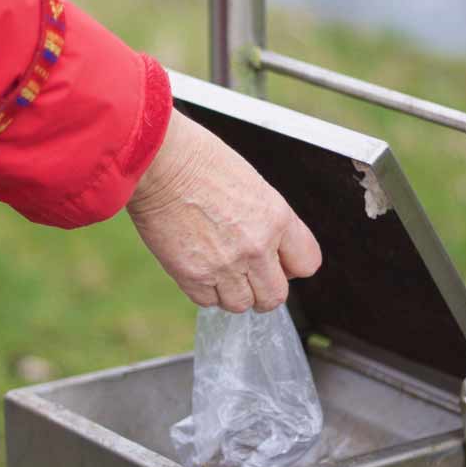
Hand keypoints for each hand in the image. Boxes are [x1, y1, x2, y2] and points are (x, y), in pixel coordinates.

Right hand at [127, 109, 321, 312]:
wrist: (159, 163)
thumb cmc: (199, 162)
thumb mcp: (250, 185)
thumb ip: (265, 220)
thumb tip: (267, 248)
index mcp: (277, 218)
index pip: (307, 264)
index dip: (290, 266)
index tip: (276, 262)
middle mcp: (256, 247)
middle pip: (275, 296)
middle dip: (261, 289)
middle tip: (245, 275)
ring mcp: (224, 265)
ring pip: (240, 304)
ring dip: (230, 292)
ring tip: (216, 269)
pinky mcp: (192, 275)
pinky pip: (206, 301)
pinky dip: (202, 289)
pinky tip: (195, 266)